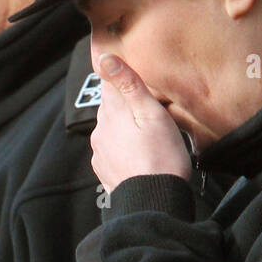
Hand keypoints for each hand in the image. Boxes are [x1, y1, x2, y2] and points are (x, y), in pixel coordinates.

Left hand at [90, 53, 191, 193]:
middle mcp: (100, 129)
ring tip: (148, 138)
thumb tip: (104, 57)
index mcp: (112, 111)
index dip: (120, 75)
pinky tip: (140, 156)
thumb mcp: (152, 114)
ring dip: (125, 129)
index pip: (108, 81)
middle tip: (150, 111)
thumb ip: (129, 84)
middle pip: (111, 106)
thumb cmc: (161, 158)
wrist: (153, 204)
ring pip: (111, 129)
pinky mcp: (104, 170)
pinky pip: (112, 151)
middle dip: (126, 106)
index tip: (132, 76)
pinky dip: (123, 149)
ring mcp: (100, 151)